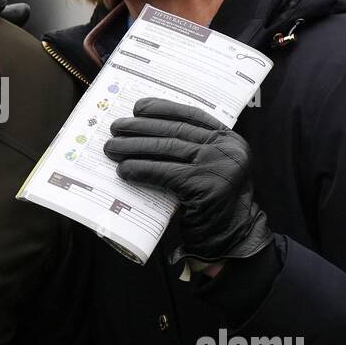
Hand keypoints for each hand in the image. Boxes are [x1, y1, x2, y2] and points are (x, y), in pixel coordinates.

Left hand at [103, 99, 272, 263]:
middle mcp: (227, 149)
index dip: (164, 108)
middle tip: (116, 127)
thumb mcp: (212, 168)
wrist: (233, 237)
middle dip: (141, 127)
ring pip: (166, 149)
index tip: (139, 107)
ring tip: (112, 147)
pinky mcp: (204, 187)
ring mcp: (218, 166)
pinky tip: (124, 170)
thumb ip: (195, 149)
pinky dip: (140, 169)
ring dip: (133, 147)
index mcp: (230, 140)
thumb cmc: (214, 203)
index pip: (192, 114)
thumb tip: (148, 131)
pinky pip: (163, 172)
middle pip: (175, 130)